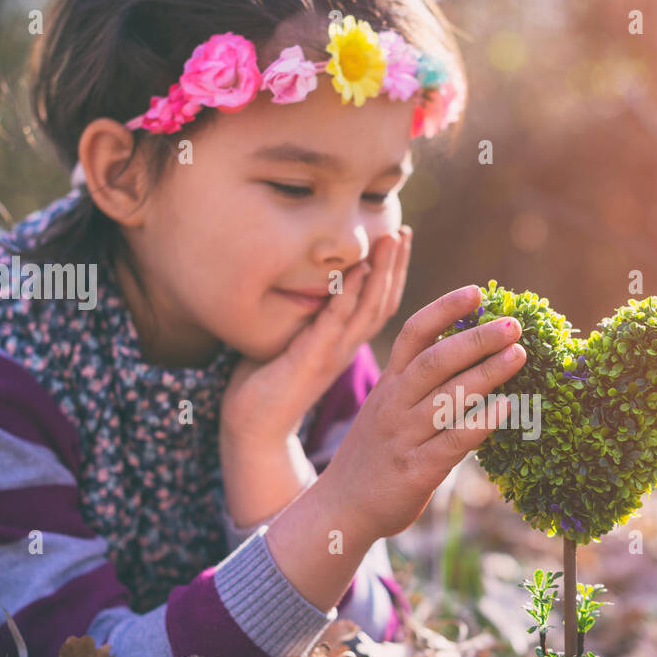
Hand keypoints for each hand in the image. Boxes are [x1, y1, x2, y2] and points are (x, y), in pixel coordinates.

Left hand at [220, 225, 412, 444]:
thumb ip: (304, 312)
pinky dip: (349, 293)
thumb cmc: (266, 380)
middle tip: (403, 231)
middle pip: (384, 302)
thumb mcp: (292, 337)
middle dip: (396, 264)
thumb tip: (299, 276)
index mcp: (345, 343)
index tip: (398, 239)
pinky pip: (337, 321)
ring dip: (383, 272)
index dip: (392, 272)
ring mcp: (333, 354)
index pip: (379, 303)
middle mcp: (346, 348)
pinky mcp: (313, 359)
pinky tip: (358, 269)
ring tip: (391, 239)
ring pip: (369, 308)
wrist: (253, 426)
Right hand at [316, 284, 527, 540]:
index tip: (477, 292)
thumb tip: (474, 353)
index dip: (444, 310)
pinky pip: (452, 441)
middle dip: (475, 339)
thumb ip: (420, 384)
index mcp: (389, 384)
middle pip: (434, 361)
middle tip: (513, 325)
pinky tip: (506, 407)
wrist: (341, 507)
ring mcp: (403, 437)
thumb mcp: (387, 408)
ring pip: (447, 397)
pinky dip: (480, 422)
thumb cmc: (376, 454)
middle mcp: (394, 405)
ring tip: (518, 355)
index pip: (413, 334)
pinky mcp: (415, 470)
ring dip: (486, 373)